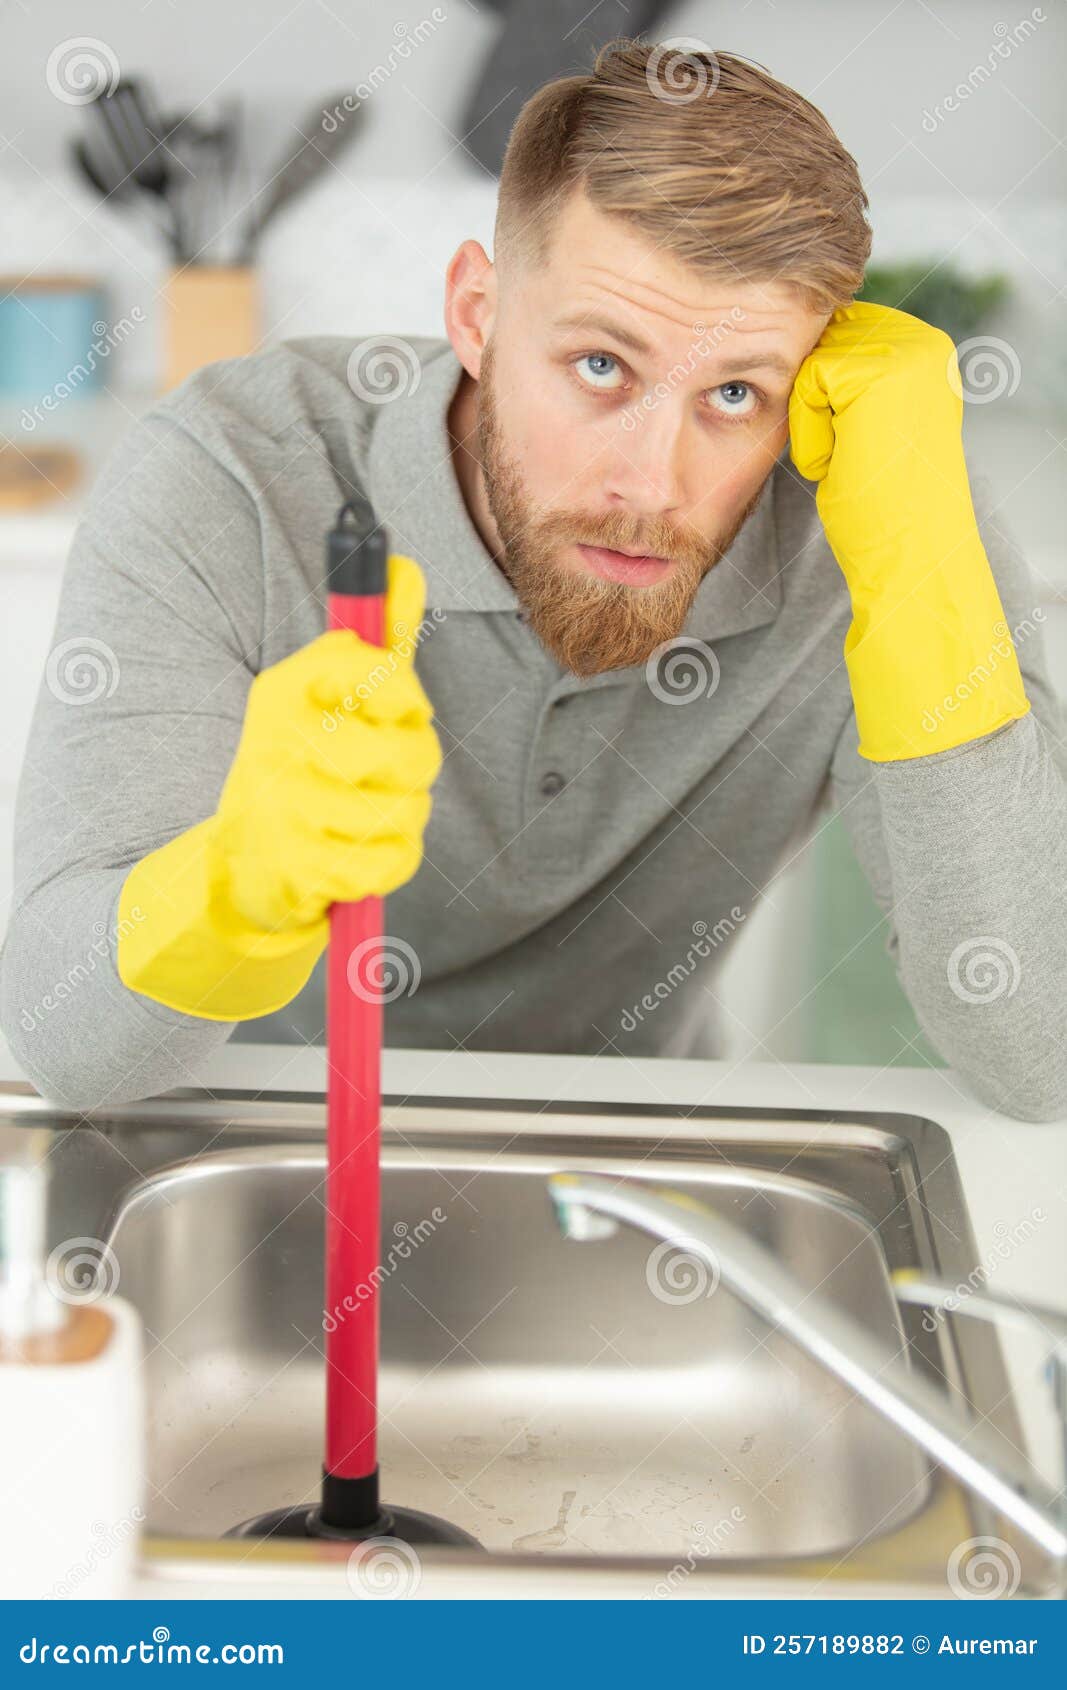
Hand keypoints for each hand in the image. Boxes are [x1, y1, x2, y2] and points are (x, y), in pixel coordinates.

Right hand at [214, 553, 440, 933]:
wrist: (245, 859)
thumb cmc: (302, 763)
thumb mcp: (328, 693)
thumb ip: (378, 640)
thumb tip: (408, 570)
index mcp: (287, 689)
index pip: (378, 668)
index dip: (407, 693)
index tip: (401, 708)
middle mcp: (279, 742)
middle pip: (409, 752)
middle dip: (415, 766)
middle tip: (390, 770)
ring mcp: (285, 807)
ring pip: (407, 810)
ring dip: (403, 816)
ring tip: (367, 811)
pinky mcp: (301, 867)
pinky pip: (394, 860)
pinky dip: (391, 860)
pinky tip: (361, 852)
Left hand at [788, 301, 1028, 760]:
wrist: (911, 553)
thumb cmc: (884, 504)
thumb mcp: (872, 424)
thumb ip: (852, 380)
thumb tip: (806, 343)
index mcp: (925, 349)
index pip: (836, 337)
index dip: (825, 397)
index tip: (855, 445)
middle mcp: (921, 341)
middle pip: (818, 347)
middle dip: (818, 407)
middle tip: (854, 455)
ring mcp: (900, 354)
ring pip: (807, 367)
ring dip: (813, 422)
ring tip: (852, 459)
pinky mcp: (870, 376)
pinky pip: (803, 390)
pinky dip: (810, 434)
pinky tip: (843, 463)